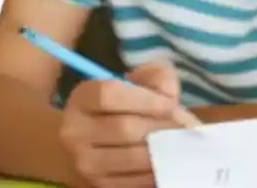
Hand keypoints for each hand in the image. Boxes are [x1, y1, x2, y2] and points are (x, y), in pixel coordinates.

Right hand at [59, 62, 183, 187]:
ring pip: (135, 157)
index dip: (145, 98)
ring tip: (179, 144)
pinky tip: (168, 161)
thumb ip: (155, 78)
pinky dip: (161, 171)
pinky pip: (140, 180)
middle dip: (161, 127)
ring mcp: (86, 164)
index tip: (170, 103)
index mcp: (80, 99)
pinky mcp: (101, 187)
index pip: (109, 95)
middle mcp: (74, 132)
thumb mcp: (135, 86)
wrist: (93, 147)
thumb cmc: (121, 111)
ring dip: (166, 151)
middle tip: (182, 127)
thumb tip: (167, 92)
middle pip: (125, 128)